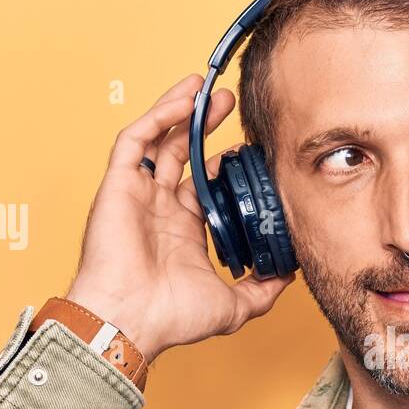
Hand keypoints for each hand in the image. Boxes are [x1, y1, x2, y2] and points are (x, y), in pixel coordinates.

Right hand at [65, 73, 294, 363]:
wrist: (129, 321)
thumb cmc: (170, 318)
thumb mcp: (233, 306)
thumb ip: (262, 290)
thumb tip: (290, 277)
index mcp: (182, 232)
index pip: (204, 186)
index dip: (224, 165)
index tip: (249, 150)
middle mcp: (159, 209)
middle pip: (182, 155)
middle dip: (205, 127)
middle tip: (231, 104)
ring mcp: (138, 195)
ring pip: (159, 139)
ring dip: (183, 111)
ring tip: (207, 87)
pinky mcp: (118, 185)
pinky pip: (136, 139)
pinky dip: (159, 115)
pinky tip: (184, 100)